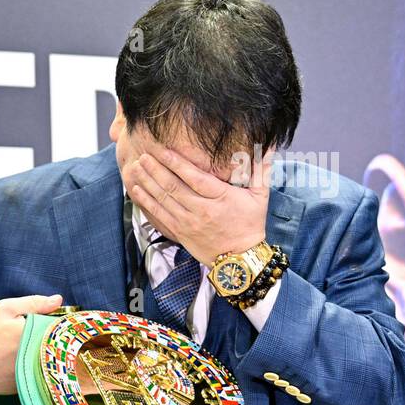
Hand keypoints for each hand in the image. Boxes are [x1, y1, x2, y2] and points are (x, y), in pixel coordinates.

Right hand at [0, 294, 63, 398]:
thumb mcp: (4, 310)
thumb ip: (33, 302)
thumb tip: (58, 299)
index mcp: (33, 332)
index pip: (60, 324)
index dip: (58, 321)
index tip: (51, 321)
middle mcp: (39, 353)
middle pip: (61, 341)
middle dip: (55, 336)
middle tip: (39, 335)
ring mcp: (38, 371)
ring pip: (57, 357)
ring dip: (52, 351)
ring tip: (34, 348)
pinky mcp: (35, 384)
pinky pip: (47, 371)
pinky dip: (44, 365)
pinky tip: (31, 362)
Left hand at [124, 149, 269, 264]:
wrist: (240, 259)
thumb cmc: (251, 224)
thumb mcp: (261, 196)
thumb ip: (261, 169)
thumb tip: (269, 145)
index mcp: (221, 198)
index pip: (195, 178)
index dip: (177, 164)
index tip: (163, 151)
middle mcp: (202, 210)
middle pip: (174, 187)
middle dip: (156, 170)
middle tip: (143, 155)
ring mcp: (189, 222)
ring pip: (164, 200)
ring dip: (147, 182)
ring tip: (135, 168)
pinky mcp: (180, 232)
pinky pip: (160, 215)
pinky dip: (146, 201)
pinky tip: (136, 190)